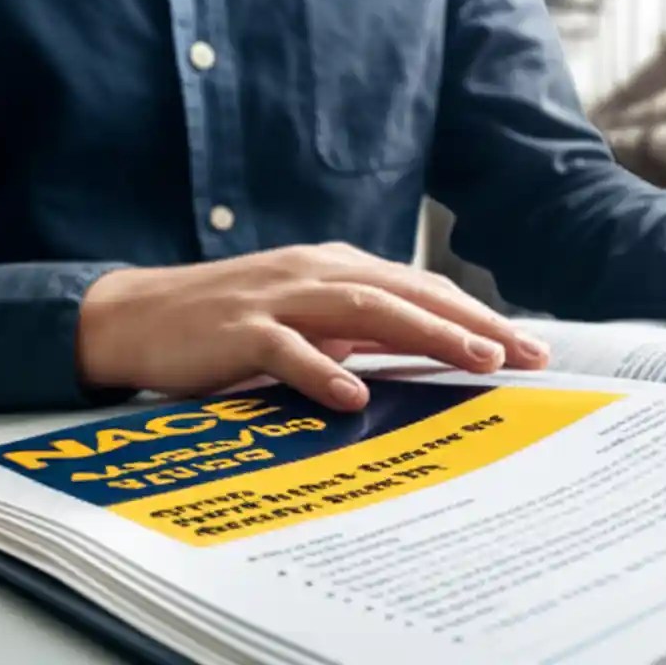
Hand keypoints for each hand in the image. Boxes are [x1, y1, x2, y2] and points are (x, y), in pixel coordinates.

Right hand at [77, 243, 551, 410]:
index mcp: (337, 269)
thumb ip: (361, 332)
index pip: (421, 288)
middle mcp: (316, 274)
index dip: (476, 315)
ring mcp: (278, 299)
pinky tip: (354, 394)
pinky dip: (321, 370)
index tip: (528, 344)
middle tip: (528, 353)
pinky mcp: (237, 330)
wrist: (137, 316)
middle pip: (408, 293)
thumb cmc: (232, 323)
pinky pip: (284, 350)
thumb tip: (427, 355)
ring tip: (477, 362)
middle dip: (473, 323)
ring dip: (426, 334)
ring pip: (364, 309)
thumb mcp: (307, 321)